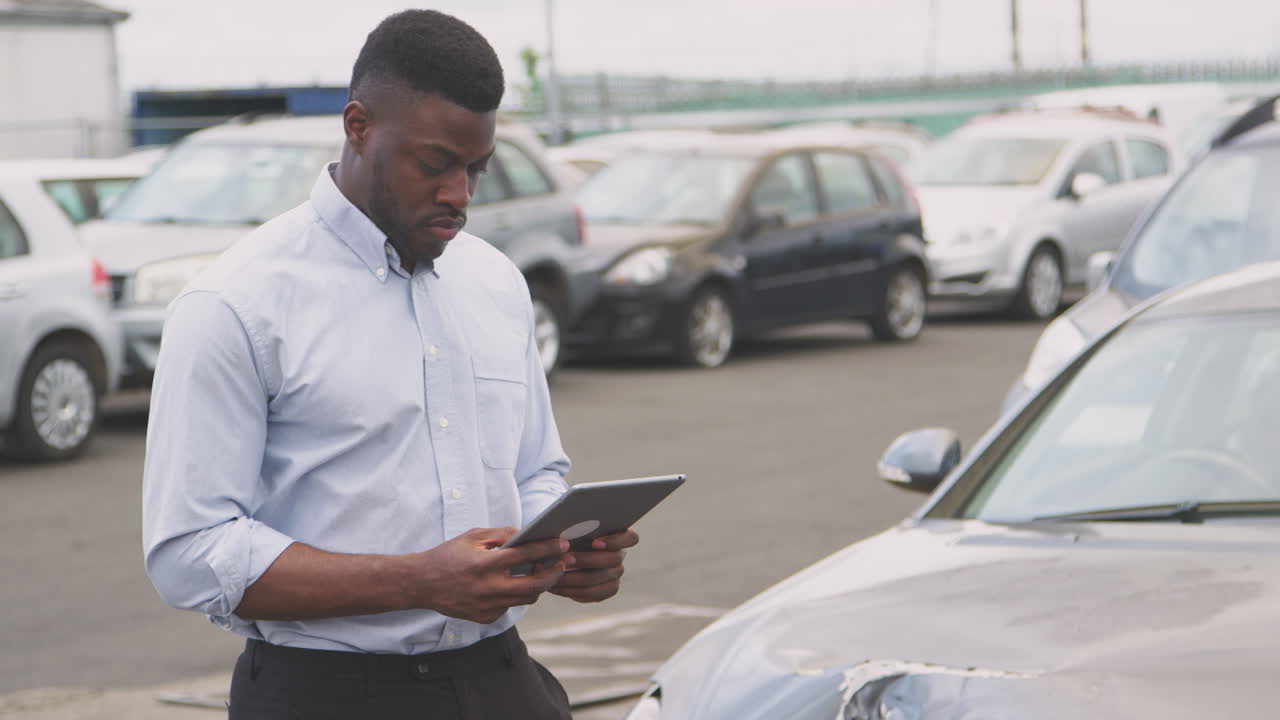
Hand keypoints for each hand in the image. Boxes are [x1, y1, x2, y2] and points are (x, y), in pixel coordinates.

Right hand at [409, 528, 567, 623]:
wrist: (421, 584)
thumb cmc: (447, 556)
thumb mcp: (472, 537)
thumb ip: (501, 534)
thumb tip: (527, 534)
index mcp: (485, 564)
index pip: (526, 555)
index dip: (548, 549)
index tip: (563, 544)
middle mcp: (488, 588)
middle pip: (535, 585)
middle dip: (554, 573)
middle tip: (563, 563)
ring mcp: (487, 607)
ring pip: (527, 598)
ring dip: (537, 585)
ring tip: (541, 571)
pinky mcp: (486, 618)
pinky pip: (510, 606)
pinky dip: (515, 595)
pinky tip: (510, 584)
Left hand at [550, 529, 639, 602]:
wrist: (562, 554)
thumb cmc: (568, 534)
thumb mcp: (572, 525)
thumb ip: (576, 525)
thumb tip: (565, 532)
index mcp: (620, 534)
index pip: (631, 538)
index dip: (615, 541)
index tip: (594, 542)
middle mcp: (620, 554)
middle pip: (614, 560)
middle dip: (588, 560)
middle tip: (565, 560)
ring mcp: (615, 573)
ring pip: (602, 579)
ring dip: (577, 578)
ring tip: (557, 575)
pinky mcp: (607, 589)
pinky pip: (596, 594)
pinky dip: (575, 591)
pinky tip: (558, 587)